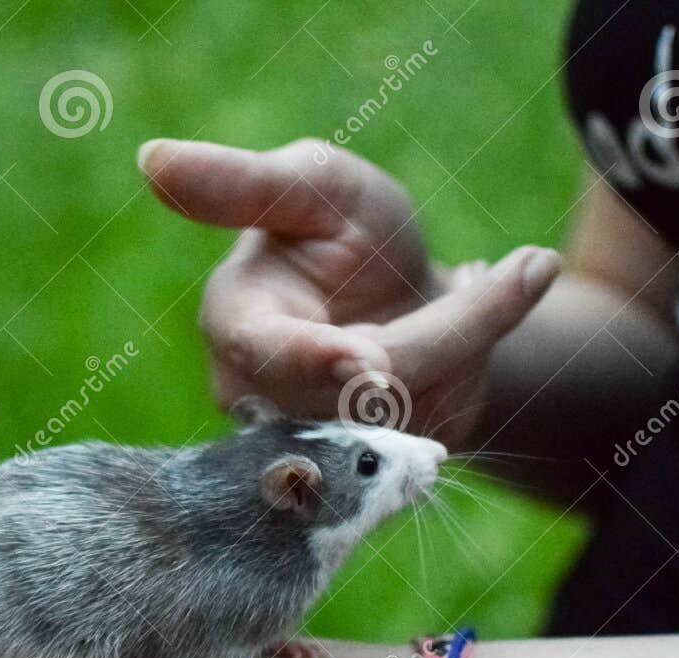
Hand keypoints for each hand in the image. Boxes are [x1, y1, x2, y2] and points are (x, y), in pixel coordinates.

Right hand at [138, 137, 561, 443]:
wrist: (404, 298)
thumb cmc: (347, 230)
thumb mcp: (314, 186)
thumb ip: (245, 183)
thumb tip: (151, 158)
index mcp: (235, 323)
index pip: (270, 356)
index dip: (320, 361)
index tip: (373, 363)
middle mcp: (262, 401)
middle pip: (371, 389)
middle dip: (457, 329)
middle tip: (527, 267)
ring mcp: (313, 447)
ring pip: (420, 416)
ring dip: (474, 352)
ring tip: (475, 294)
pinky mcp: (368, 477)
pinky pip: (443, 438)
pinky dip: (475, 385)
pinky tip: (465, 351)